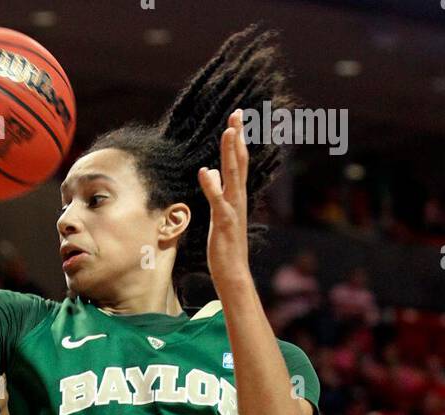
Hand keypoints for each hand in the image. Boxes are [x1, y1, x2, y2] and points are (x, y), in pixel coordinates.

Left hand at [197, 110, 252, 297]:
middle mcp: (237, 198)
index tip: (235, 119)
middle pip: (239, 162)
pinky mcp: (224, 222)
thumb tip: (212, 171)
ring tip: (228, 132)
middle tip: (237, 114)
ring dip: (230, 154)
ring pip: (233, 176)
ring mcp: (232, 209)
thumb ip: (217, 190)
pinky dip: (211, 186)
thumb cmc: (226, 244)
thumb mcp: (220, 212)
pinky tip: (205, 171)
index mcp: (236, 195)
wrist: (233, 271)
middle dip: (237, 138)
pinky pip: (217, 201)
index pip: (239, 162)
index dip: (237, 140)